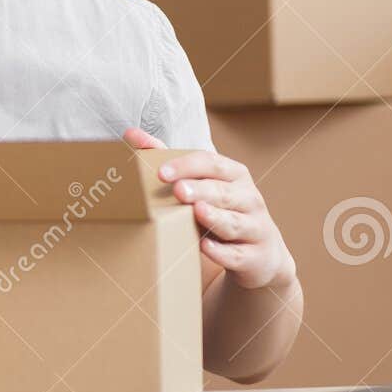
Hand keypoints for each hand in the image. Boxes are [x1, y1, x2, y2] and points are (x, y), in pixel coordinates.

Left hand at [122, 126, 294, 289]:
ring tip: (196, 212)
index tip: (161, 172)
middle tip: (178, 191)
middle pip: (223, 191)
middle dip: (201, 189)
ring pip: (234, 222)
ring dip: (215, 217)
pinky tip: (205, 247)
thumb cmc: (221, 210)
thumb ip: (168, 160)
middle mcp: (249, 198)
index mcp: (234, 175)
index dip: (187, 166)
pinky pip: (238, 254)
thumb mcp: (202, 184)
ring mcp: (255, 227)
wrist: (259, 253)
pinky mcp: (256, 256)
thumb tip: (131, 134)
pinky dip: (222, 252)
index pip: (212, 163)